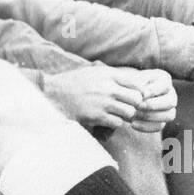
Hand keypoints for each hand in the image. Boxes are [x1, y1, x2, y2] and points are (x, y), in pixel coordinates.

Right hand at [45, 66, 176, 131]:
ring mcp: (104, 103)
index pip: (136, 84)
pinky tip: (109, 120)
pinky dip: (116, 123)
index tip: (133, 96)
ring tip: (118, 114)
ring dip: (126, 116)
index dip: (138, 92)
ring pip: (129, 113)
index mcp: (109, 75)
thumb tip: (131, 80)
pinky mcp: (97, 116)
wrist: (55, 93)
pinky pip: (118, 123)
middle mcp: (109, 88)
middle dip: (134, 105)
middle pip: (136, 99)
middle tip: (128, 107)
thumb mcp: (94, 71)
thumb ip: (112, 74)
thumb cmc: (75, 82)